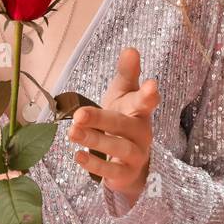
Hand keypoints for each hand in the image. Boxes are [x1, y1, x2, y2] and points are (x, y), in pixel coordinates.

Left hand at [69, 46, 157, 204]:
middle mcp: (141, 132)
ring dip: (94, 140)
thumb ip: (127, 74)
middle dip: (101, 119)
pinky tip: (77, 156)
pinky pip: (111, 170)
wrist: (130, 160)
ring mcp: (136, 154)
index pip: (145, 101)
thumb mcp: (124, 95)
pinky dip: (94, 164)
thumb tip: (131, 49)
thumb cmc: (124, 118)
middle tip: (79, 114)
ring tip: (71, 132)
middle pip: (123, 124)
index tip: (151, 85)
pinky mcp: (125, 173)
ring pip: (117, 147)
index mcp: (140, 110)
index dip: (148, 94)